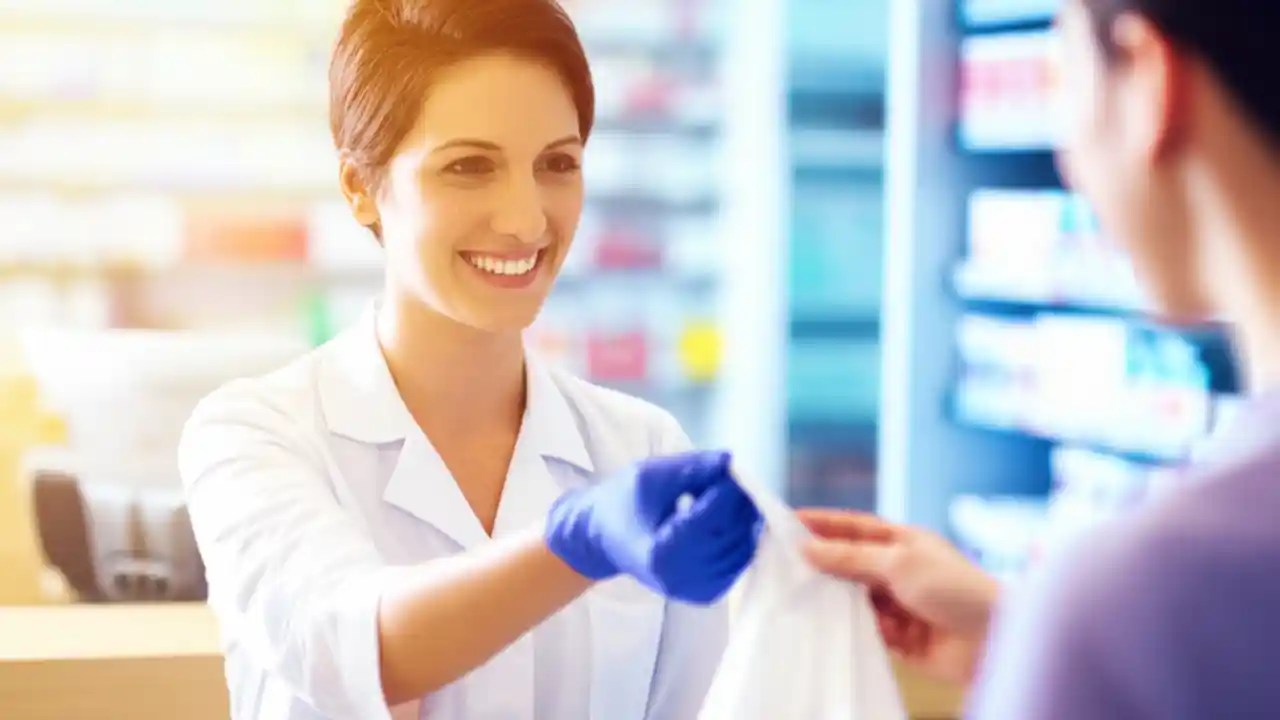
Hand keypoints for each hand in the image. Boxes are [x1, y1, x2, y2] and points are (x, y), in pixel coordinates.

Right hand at [546, 450, 760, 604]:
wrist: (605, 540)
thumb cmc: (624, 502)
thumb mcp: (650, 475)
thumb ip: (690, 467)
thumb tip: (728, 460)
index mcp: (659, 554)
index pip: (708, 519)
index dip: (725, 490)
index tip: (726, 468)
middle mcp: (679, 580)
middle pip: (730, 534)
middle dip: (737, 502)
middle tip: (728, 478)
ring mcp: (695, 591)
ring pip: (743, 547)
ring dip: (742, 517)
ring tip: (721, 497)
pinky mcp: (708, 594)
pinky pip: (741, 559)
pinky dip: (740, 535)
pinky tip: (721, 519)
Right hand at [798, 509, 999, 684]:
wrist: (995, 642)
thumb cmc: (957, 589)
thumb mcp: (898, 562)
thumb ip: (851, 556)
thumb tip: (808, 548)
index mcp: (904, 542)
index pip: (855, 527)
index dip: (823, 523)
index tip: (788, 521)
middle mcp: (900, 570)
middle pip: (850, 563)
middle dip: (821, 564)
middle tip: (782, 563)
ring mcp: (900, 605)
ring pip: (854, 599)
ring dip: (833, 599)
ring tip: (801, 597)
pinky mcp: (901, 639)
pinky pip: (865, 630)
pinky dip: (850, 629)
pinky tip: (832, 628)